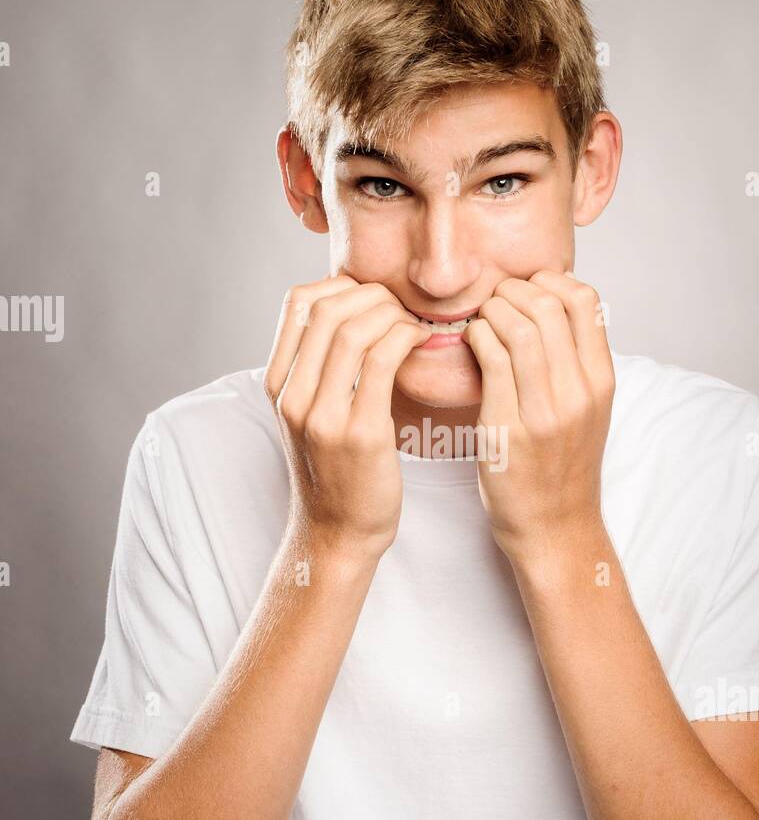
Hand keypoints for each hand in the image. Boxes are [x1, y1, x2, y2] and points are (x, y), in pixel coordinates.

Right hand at [264, 276, 427, 557]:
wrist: (337, 533)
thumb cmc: (334, 470)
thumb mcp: (308, 415)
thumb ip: (317, 369)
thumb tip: (346, 312)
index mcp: (277, 385)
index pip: (296, 303)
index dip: (339, 285)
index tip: (371, 297)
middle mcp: (292, 397)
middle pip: (325, 309)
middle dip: (371, 295)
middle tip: (399, 308)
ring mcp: (322, 416)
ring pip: (353, 330)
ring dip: (391, 315)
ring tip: (411, 325)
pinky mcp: (360, 434)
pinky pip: (382, 362)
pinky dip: (405, 338)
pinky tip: (420, 341)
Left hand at [461, 271, 614, 560]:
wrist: (555, 527)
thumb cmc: (564, 466)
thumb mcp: (588, 409)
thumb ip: (577, 361)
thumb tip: (553, 303)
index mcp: (602, 381)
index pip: (586, 300)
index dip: (551, 281)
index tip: (528, 291)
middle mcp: (579, 391)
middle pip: (548, 305)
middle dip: (513, 291)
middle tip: (495, 302)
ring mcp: (545, 411)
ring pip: (518, 326)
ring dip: (491, 311)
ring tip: (482, 321)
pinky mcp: (509, 428)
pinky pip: (491, 359)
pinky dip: (477, 337)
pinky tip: (472, 342)